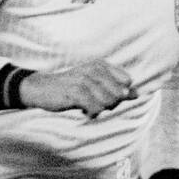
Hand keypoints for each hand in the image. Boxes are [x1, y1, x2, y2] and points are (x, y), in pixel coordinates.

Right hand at [20, 60, 134, 117]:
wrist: (41, 88)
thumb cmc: (70, 87)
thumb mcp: (93, 83)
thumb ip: (114, 88)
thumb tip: (137, 94)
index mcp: (101, 65)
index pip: (127, 81)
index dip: (120, 93)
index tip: (107, 97)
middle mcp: (95, 69)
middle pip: (119, 94)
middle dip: (110, 104)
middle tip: (95, 104)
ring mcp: (85, 80)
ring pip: (108, 102)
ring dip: (99, 109)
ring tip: (88, 106)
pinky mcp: (76, 92)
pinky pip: (96, 108)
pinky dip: (91, 113)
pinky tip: (83, 111)